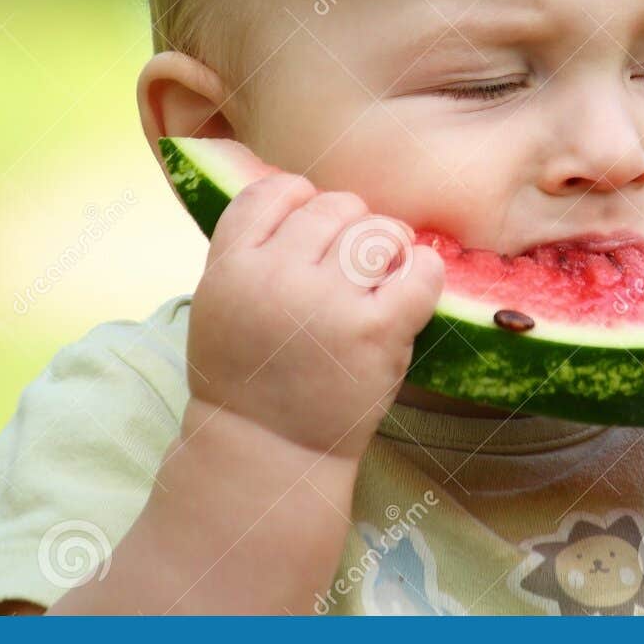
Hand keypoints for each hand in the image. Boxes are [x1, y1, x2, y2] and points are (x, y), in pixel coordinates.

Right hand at [187, 170, 444, 461]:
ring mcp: (328, 303)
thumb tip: (305, 195)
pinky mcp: (376, 331)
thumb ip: (250, 249)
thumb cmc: (248, 375)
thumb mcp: (219, 303)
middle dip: (350, 228)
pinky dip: (424, 270)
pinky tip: (412, 286)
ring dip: (388, 248)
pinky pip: (420, 269)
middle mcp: (276, 277)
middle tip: (351, 268)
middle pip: (334, 206)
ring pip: (378, 230)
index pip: (275, 191)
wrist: (267, 452)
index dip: (300, 201)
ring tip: (381, 279)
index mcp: (231, 266)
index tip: (312, 232)